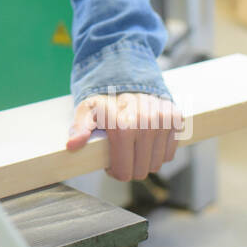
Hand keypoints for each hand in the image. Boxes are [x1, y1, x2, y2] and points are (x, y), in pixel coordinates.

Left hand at [66, 92, 181, 181]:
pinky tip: (147, 141)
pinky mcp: (175, 119)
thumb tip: (72, 145)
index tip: (110, 163)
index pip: (124, 171)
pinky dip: (158, 152)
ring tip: (133, 148)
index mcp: (123, 127)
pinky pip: (170, 152)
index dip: (115, 171)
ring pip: (156, 164)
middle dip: (129, 168)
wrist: (127, 75)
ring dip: (144, 161)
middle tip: (121, 155)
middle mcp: (146, 125)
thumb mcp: (86, 111)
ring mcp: (163, 122)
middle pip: (141, 171)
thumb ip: (80, 128)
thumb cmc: (104, 99)